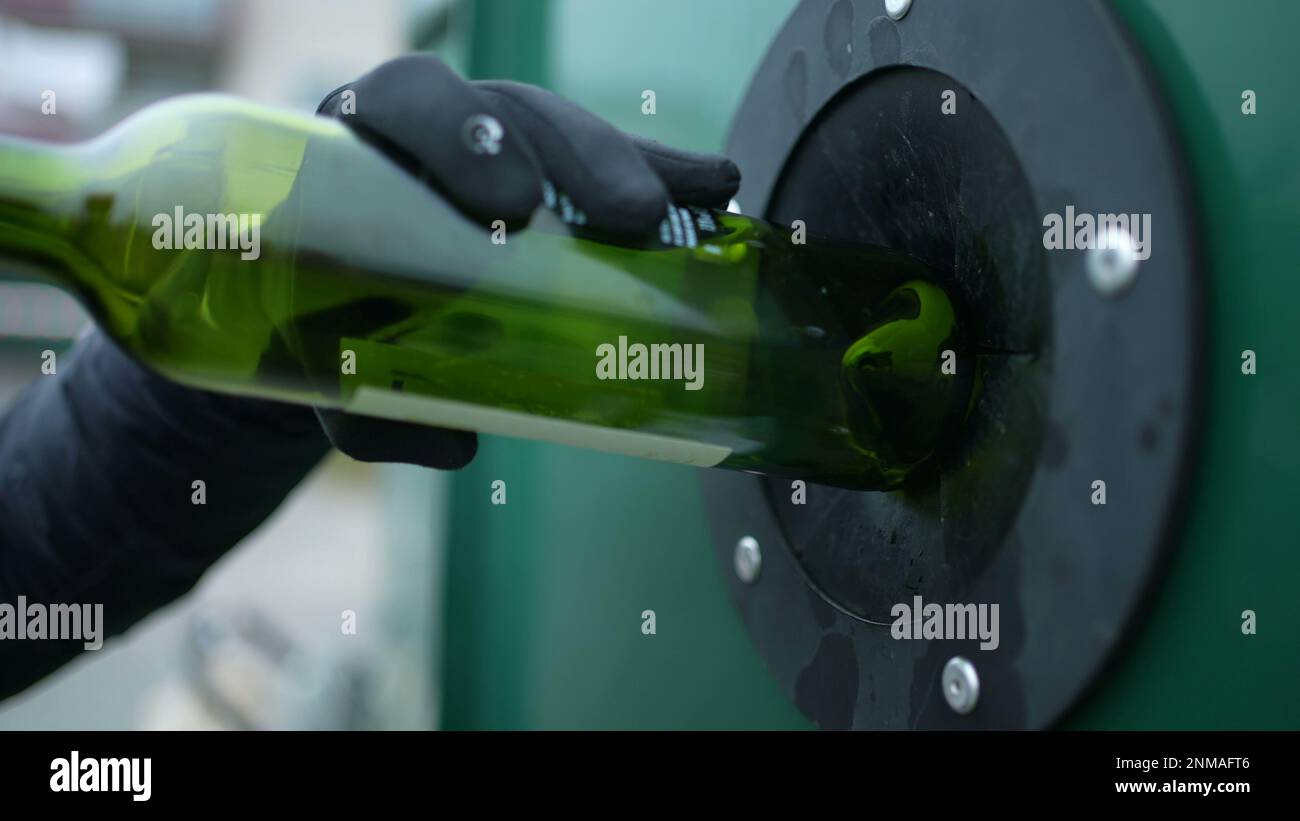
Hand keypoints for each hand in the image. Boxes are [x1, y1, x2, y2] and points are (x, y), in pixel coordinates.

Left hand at [312, 54, 741, 469]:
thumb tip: (456, 441)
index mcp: (364, 145)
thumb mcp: (327, 370)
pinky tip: (716, 187)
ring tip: (696, 199)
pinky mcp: (550, 172)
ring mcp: (498, 146)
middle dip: (578, 158)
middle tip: (628, 216)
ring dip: (636, 165)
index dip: (465, 139)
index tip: (512, 202)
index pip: (415, 105)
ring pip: (569, 131)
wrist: (333, 303)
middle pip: (513, 113)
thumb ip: (367, 411)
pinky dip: (666, 173)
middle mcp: (436, 129)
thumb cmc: (323, 324)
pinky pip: (614, 160)